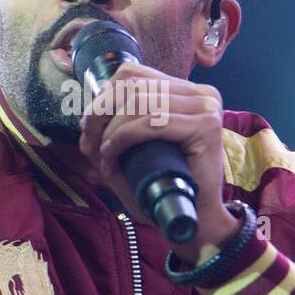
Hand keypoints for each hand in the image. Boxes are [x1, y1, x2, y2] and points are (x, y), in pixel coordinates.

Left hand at [78, 63, 239, 261]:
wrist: (196, 221)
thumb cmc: (164, 187)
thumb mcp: (138, 148)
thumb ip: (120, 124)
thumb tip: (87, 114)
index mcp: (186, 91)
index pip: (133, 73)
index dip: (102, 97)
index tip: (89, 128)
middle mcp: (201, 93)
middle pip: (132, 84)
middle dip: (100, 114)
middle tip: (90, 146)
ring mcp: (207, 107)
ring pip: (139, 100)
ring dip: (110, 130)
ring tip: (104, 157)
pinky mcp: (206, 127)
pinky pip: (152, 121)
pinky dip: (123, 137)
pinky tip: (113, 156)